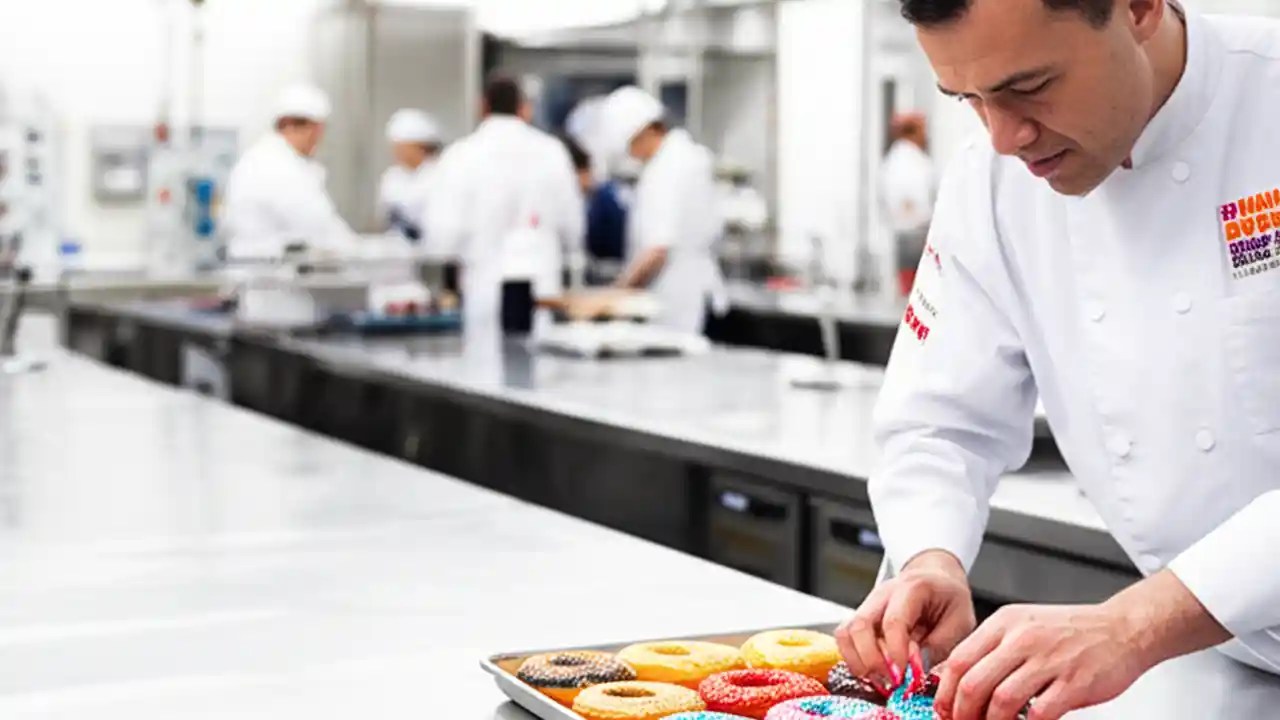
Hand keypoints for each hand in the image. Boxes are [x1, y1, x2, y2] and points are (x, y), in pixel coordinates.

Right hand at [836, 550, 975, 691]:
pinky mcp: (861, 617)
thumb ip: (939, 646)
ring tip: (881, 679)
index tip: (904, 676)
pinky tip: (874, 672)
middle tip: (891, 682)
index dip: (895, 653)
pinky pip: (845, 639)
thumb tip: (915, 670)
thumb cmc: (950, 600)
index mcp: (912, 588)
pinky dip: (854, 659)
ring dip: (858, 661)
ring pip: (845, 633)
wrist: (937, 579)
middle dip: (871, 660)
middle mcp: (883, 593)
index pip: (893, 621)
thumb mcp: (960, 622)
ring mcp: (868, 604)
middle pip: (859, 625)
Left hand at [932, 604, 1146, 719]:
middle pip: (974, 683)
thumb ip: (990, 648)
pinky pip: (1040, 713)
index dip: (945, 693)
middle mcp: (1022, 638)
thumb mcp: (1022, 625)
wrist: (1122, 628)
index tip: (943, 711)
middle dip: (962, 713)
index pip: (958, 660)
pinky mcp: (1074, 682)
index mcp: (1004, 623)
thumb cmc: (1070, 631)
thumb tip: (951, 677)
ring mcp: (1049, 660)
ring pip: (1002, 700)